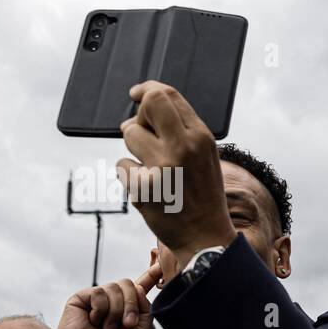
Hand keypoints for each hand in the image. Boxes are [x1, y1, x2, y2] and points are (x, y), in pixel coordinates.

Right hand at [43, 265, 160, 328]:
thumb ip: (146, 309)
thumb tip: (138, 286)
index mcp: (129, 306)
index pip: (141, 285)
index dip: (151, 274)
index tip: (160, 262)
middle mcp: (113, 298)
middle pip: (130, 284)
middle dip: (131, 306)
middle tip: (126, 325)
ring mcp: (97, 296)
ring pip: (115, 287)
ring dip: (115, 312)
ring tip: (106, 327)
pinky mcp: (82, 296)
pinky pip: (99, 292)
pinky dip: (100, 310)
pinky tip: (93, 321)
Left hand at [115, 81, 234, 267]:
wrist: (205, 238)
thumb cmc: (203, 196)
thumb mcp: (204, 158)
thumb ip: (182, 131)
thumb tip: (144, 108)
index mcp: (201, 138)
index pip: (167, 95)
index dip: (147, 89)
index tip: (136, 93)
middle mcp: (183, 147)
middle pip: (147, 104)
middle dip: (139, 115)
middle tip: (142, 132)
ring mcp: (162, 167)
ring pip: (129, 134)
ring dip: (134, 149)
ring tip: (153, 169)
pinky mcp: (142, 187)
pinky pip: (122, 165)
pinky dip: (131, 176)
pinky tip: (149, 190)